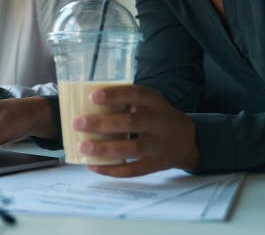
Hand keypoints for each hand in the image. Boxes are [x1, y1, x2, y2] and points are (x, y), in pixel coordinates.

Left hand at [75, 84, 197, 176]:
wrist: (187, 140)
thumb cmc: (156, 116)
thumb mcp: (148, 102)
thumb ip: (126, 102)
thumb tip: (85, 104)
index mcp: (155, 102)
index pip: (136, 94)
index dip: (115, 95)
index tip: (92, 96)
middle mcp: (159, 123)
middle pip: (131, 123)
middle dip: (102, 123)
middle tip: (77, 123)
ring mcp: (159, 146)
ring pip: (132, 149)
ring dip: (105, 149)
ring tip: (82, 146)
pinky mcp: (156, 165)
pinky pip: (133, 170)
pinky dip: (112, 170)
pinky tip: (93, 166)